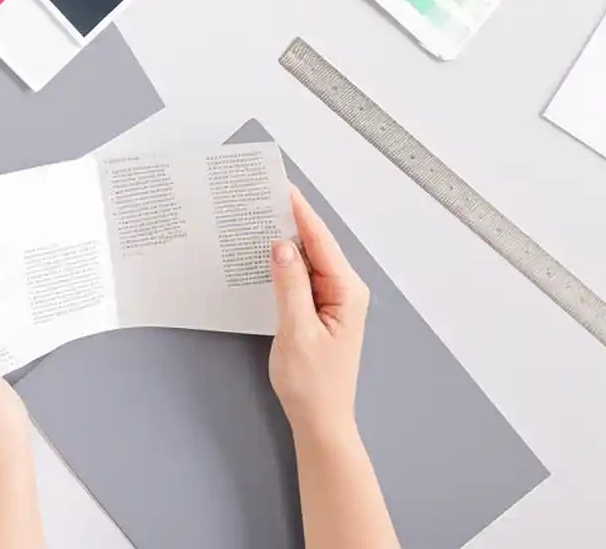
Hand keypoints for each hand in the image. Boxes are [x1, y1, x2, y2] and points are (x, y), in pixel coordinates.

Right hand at [269, 186, 370, 438]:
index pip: (321, 241)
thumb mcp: (296, 331)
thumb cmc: (312, 383)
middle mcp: (344, 290)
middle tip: (263, 194)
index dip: (301, 211)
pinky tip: (266, 255)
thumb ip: (290, 285)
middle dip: (291, 219)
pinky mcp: (320, 309)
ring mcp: (333, 299)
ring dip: (286, 240)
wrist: (320, 420)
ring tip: (259, 216)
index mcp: (346, 291)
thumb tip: (282, 244)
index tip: (282, 185)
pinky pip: (302, 277)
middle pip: (316, 244)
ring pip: (308, 259)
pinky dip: (285, 263)